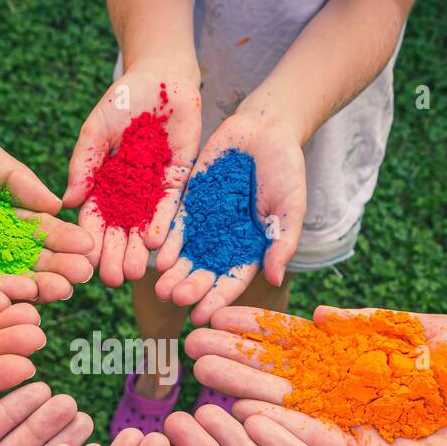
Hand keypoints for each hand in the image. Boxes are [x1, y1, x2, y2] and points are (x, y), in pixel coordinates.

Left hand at [0, 111, 93, 302]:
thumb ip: (11, 176)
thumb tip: (55, 205)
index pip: (30, 227)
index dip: (59, 238)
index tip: (88, 247)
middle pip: (19, 258)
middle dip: (53, 267)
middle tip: (85, 277)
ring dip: (29, 285)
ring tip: (62, 291)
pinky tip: (17, 296)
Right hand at [63, 71, 201, 286]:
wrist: (163, 77)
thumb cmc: (122, 99)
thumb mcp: (96, 130)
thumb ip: (83, 164)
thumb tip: (65, 202)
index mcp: (103, 183)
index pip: (94, 218)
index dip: (89, 241)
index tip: (84, 263)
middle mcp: (129, 194)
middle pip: (120, 231)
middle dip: (115, 255)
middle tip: (112, 280)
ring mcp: (154, 190)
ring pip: (145, 226)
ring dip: (139, 250)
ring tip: (135, 273)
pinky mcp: (180, 182)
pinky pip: (172, 209)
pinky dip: (164, 227)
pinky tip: (157, 245)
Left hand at [154, 111, 304, 324]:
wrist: (265, 129)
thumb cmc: (286, 169)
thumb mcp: (291, 207)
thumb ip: (282, 242)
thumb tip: (275, 278)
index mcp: (249, 248)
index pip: (231, 280)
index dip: (217, 299)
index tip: (202, 316)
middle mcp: (223, 241)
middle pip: (203, 271)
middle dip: (189, 287)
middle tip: (174, 300)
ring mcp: (203, 222)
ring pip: (185, 253)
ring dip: (172, 272)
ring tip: (159, 287)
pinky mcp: (188, 200)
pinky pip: (174, 224)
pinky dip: (166, 240)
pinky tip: (156, 254)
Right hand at [188, 305, 446, 445]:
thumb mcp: (436, 334)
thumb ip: (376, 327)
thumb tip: (318, 315)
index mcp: (369, 365)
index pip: (303, 345)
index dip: (260, 331)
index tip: (218, 316)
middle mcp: (354, 400)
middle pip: (284, 376)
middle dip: (238, 359)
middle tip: (191, 345)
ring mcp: (359, 433)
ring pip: (291, 410)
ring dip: (245, 391)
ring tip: (201, 374)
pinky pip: (319, 443)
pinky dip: (283, 428)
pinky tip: (244, 412)